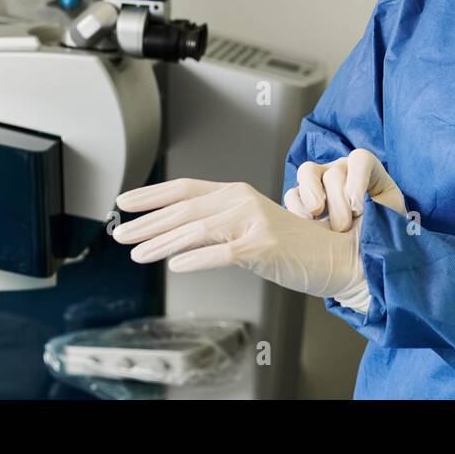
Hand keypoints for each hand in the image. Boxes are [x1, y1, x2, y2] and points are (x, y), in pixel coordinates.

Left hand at [112, 178, 371, 312]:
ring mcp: (254, 222)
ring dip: (162, 242)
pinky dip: (196, 258)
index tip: (124, 203)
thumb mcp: (248, 227)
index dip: (152, 194)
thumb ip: (217, 224)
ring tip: (138, 253)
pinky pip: (223, 252)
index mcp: (237, 193)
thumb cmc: (290, 246)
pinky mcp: (264, 245)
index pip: (185, 189)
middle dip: (148, 222)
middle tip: (121, 234)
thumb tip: (172, 234)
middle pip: (185, 208)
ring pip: (198, 229)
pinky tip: (175, 265)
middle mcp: (243, 201)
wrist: (333, 255)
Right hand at [284, 148, 406, 231]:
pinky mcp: (302, 198)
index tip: (359, 208)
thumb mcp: (390, 218)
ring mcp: (319, 181)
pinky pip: (293, 194)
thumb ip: (383, 214)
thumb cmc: (382, 230)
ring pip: (307, 172)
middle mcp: (342, 170)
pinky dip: (295, 207)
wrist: (368, 249)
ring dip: (311, 194)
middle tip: (343, 227)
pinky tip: (306, 224)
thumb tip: (366, 220)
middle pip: (334, 172)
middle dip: (338, 201)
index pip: (360, 160)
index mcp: (367, 170)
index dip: (357, 181)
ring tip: (317, 215)